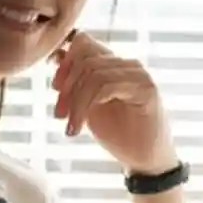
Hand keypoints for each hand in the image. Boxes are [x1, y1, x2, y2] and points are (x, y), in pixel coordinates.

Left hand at [50, 30, 178, 174]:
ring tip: (71, 126)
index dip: (65, 62)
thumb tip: (56, 55)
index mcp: (115, 65)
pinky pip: (106, 86)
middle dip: (67, 87)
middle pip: (86, 59)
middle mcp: (129, 65)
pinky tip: (79, 127)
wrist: (144, 159)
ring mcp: (140, 76)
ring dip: (75, 102)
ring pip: (94, 73)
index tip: (56, 89)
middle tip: (59, 114)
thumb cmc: (119, 133)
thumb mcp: (89, 104)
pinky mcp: (146, 90)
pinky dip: (85, 107)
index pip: (84, 43)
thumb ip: (77, 82)